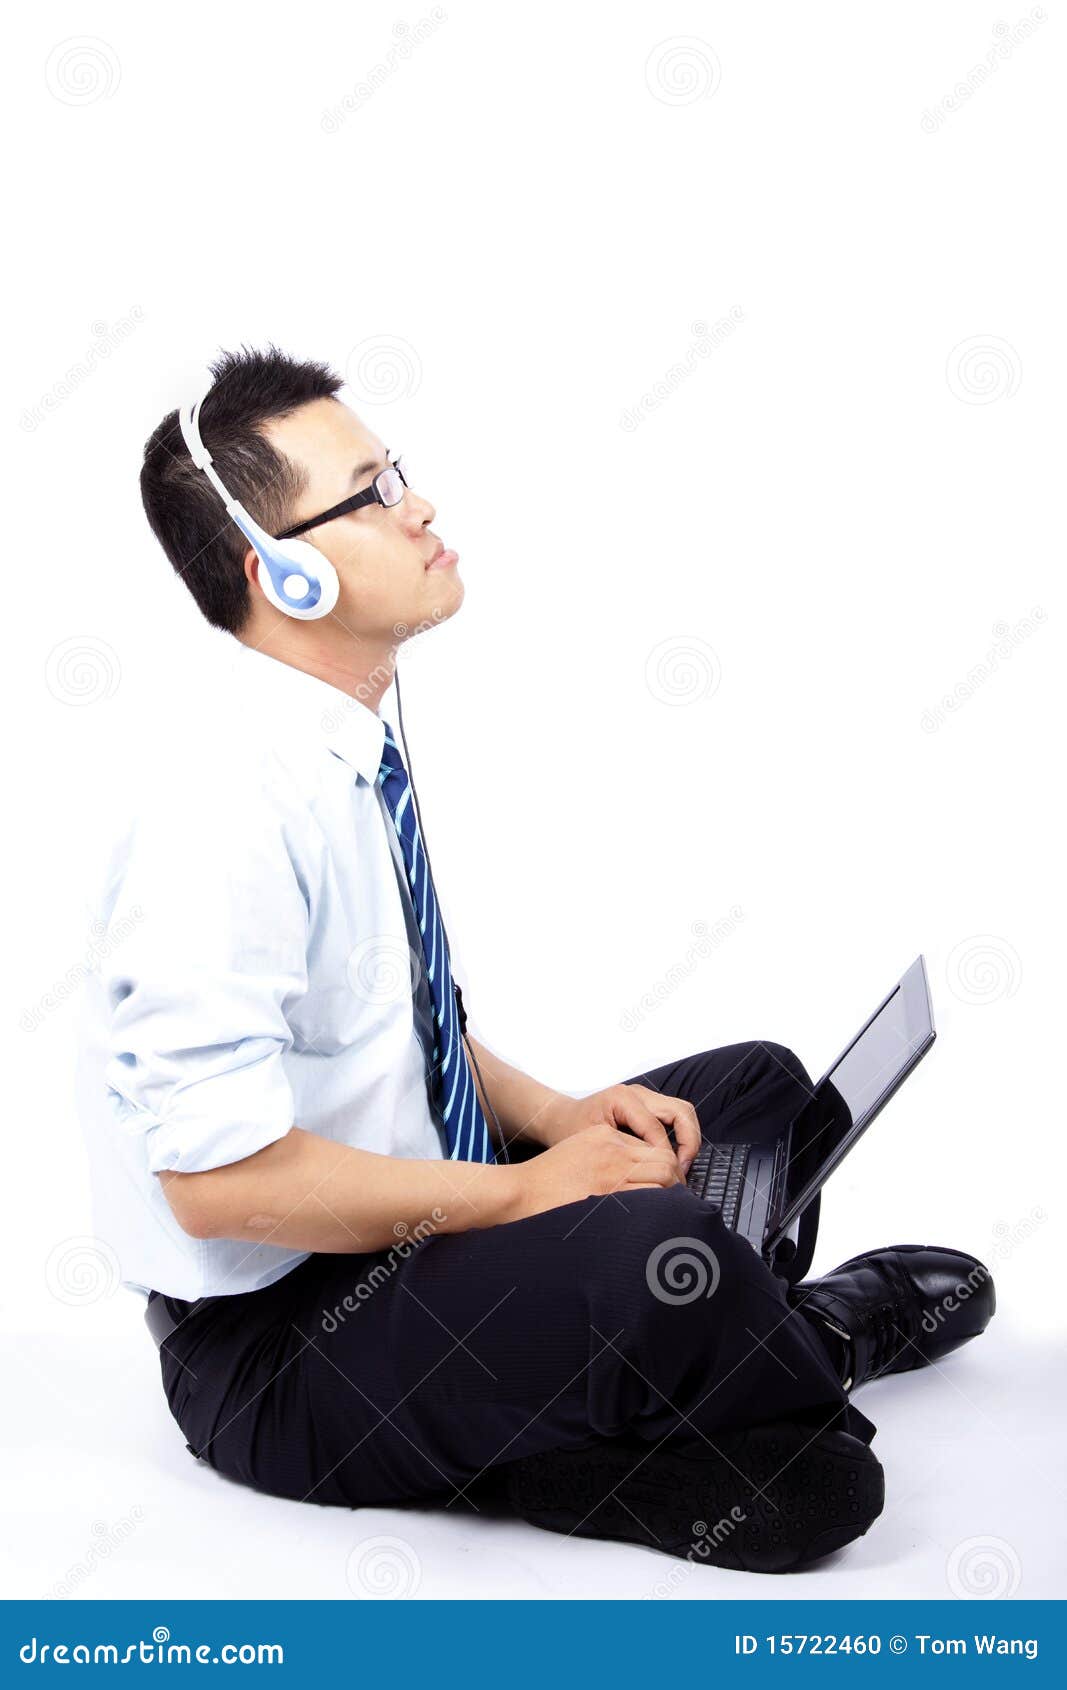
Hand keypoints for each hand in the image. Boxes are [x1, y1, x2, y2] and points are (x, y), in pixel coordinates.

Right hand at [507, 1121, 685, 1221]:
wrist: (519, 1191)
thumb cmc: (547, 1177)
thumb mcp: (580, 1148)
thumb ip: (610, 1153)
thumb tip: (642, 1177)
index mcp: (607, 1136)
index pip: (654, 1148)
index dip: (669, 1169)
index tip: (671, 1186)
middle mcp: (613, 1150)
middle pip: (664, 1162)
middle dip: (677, 1183)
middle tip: (678, 1203)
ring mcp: (611, 1173)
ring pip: (661, 1181)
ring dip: (671, 1198)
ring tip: (670, 1215)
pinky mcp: (606, 1194)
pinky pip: (645, 1201)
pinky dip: (657, 1211)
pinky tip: (656, 1222)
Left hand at [532, 1084, 701, 1176]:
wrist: (558, 1118)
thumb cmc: (569, 1133)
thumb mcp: (591, 1147)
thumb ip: (619, 1159)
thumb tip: (648, 1179)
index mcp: (623, 1098)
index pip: (657, 1130)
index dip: (666, 1159)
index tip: (667, 1183)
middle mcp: (637, 1092)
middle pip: (681, 1112)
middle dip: (688, 1144)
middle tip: (682, 1173)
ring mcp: (645, 1095)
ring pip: (683, 1111)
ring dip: (688, 1139)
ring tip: (681, 1167)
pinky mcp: (648, 1103)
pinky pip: (674, 1116)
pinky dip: (680, 1135)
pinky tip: (673, 1159)